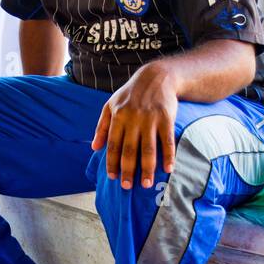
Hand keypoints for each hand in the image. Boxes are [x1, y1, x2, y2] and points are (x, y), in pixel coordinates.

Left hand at [91, 61, 178, 187]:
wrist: (157, 76)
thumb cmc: (131, 94)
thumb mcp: (111, 105)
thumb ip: (102, 126)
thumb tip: (94, 148)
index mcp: (118, 116)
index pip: (113, 144)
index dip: (112, 162)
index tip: (113, 178)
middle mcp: (133, 119)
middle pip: (129, 150)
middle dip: (128, 170)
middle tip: (127, 186)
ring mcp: (151, 119)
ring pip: (148, 148)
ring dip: (147, 168)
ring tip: (146, 184)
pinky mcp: (166, 118)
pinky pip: (167, 140)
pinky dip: (168, 156)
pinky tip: (168, 169)